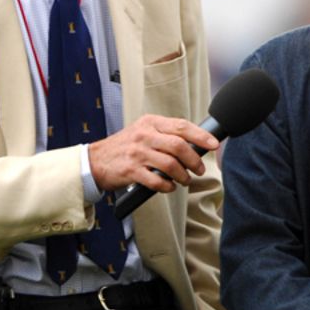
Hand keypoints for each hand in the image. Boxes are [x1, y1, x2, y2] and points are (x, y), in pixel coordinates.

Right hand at [87, 114, 218, 192]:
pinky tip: (169, 187)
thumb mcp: (143, 132)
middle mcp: (144, 135)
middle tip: (199, 169)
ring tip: (185, 180)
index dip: (201, 136)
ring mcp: (137, 153)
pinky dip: (167, 186)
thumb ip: (165, 135)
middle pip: (179, 146)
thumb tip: (195, 144)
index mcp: (150, 122)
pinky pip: (156, 180)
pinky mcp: (131, 171)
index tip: (214, 145)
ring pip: (170, 165)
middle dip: (194, 160)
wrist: (95, 160)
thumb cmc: (124, 147)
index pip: (181, 126)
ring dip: (183, 175)